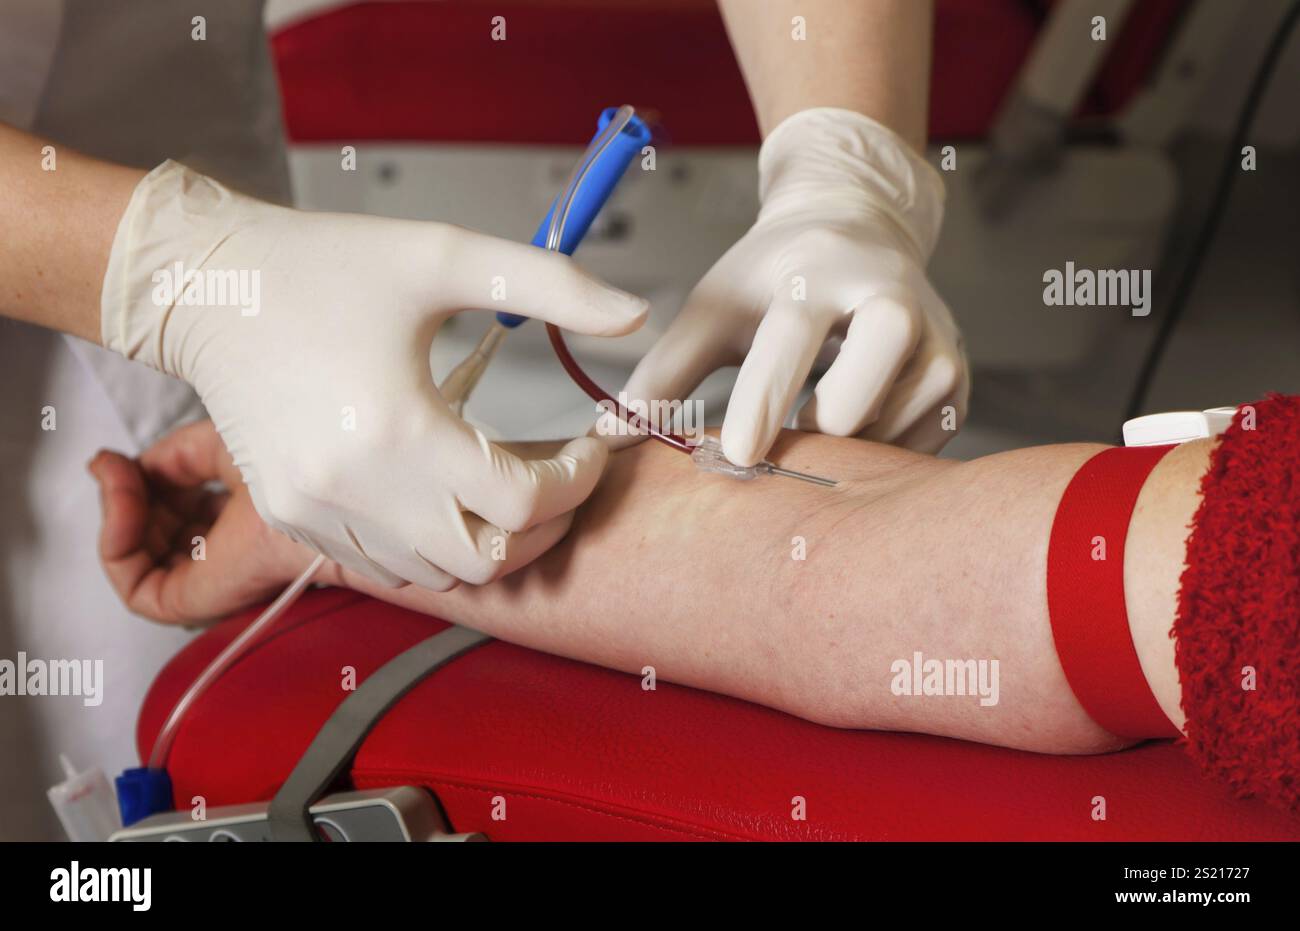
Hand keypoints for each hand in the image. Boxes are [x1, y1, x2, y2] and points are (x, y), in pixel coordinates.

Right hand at [90, 420, 317, 624]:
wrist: (308, 492)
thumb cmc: (291, 467)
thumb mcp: (221, 444)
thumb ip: (173, 456)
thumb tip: (130, 468)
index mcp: (246, 521)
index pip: (180, 508)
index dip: (144, 482)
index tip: (117, 460)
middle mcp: (230, 554)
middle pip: (155, 531)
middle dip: (127, 494)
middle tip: (114, 468)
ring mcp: (210, 582)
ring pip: (139, 556)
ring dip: (117, 510)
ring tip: (118, 478)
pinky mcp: (192, 603)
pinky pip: (132, 582)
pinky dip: (115, 540)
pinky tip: (123, 506)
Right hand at [101, 162, 648, 589]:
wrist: (209, 286)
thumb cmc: (324, 265)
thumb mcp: (443, 255)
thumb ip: (550, 285)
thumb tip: (635, 314)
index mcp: (397, 429)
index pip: (522, 501)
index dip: (576, 480)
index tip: (586, 447)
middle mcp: (354, 489)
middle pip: (487, 560)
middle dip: (543, 526)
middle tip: (558, 478)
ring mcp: (318, 513)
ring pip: (437, 574)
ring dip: (487, 540)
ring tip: (503, 483)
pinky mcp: (293, 517)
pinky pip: (384, 565)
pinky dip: (430, 545)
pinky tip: (442, 493)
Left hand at [617, 108, 968, 463]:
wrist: (858, 226)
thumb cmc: (774, 274)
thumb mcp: (714, 307)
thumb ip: (664, 371)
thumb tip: (611, 436)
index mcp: (821, 271)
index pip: (790, 341)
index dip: (761, 402)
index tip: (735, 454)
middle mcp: (891, 299)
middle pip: (856, 396)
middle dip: (809, 432)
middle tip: (780, 438)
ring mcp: (936, 338)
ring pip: (891, 428)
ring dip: (845, 447)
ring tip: (814, 425)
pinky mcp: (957, 376)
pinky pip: (920, 443)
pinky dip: (880, 453)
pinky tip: (853, 431)